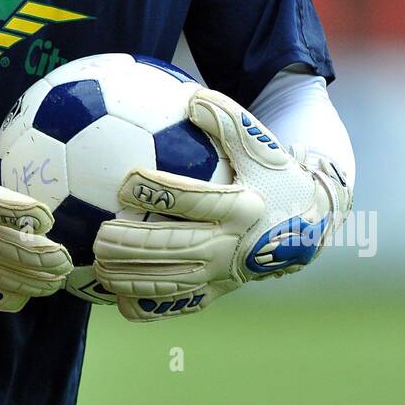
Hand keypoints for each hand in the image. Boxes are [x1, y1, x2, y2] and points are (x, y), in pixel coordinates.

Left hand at [89, 85, 352, 321]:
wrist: (305, 227)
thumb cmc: (273, 177)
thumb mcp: (260, 146)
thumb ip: (228, 120)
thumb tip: (190, 98)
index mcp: (242, 206)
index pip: (194, 199)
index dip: (159, 191)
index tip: (125, 182)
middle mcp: (231, 244)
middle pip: (175, 246)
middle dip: (134, 243)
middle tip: (99, 235)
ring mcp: (223, 274)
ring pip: (172, 281)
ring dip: (132, 276)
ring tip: (98, 266)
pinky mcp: (217, 293)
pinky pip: (179, 305)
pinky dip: (148, 307)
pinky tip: (119, 300)